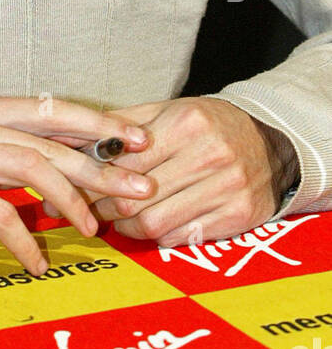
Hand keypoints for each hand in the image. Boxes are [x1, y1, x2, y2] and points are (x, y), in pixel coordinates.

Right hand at [0, 92, 152, 276]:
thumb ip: (1, 147)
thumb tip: (64, 161)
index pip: (49, 107)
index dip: (96, 122)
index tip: (136, 139)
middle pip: (48, 140)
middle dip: (100, 164)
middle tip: (138, 186)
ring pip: (31, 168)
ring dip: (71, 201)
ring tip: (93, 228)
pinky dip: (25, 239)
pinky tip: (37, 260)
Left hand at [86, 97, 298, 246]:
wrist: (271, 143)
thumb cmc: (209, 125)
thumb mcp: (170, 110)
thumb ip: (124, 124)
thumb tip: (76, 140)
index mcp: (186, 123)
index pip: (124, 161)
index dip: (94, 177)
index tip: (76, 184)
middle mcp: (208, 155)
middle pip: (135, 197)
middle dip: (105, 206)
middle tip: (92, 208)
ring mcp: (226, 188)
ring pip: (155, 223)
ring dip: (127, 226)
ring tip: (117, 219)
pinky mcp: (238, 216)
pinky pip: (182, 237)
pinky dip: (159, 235)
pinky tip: (151, 225)